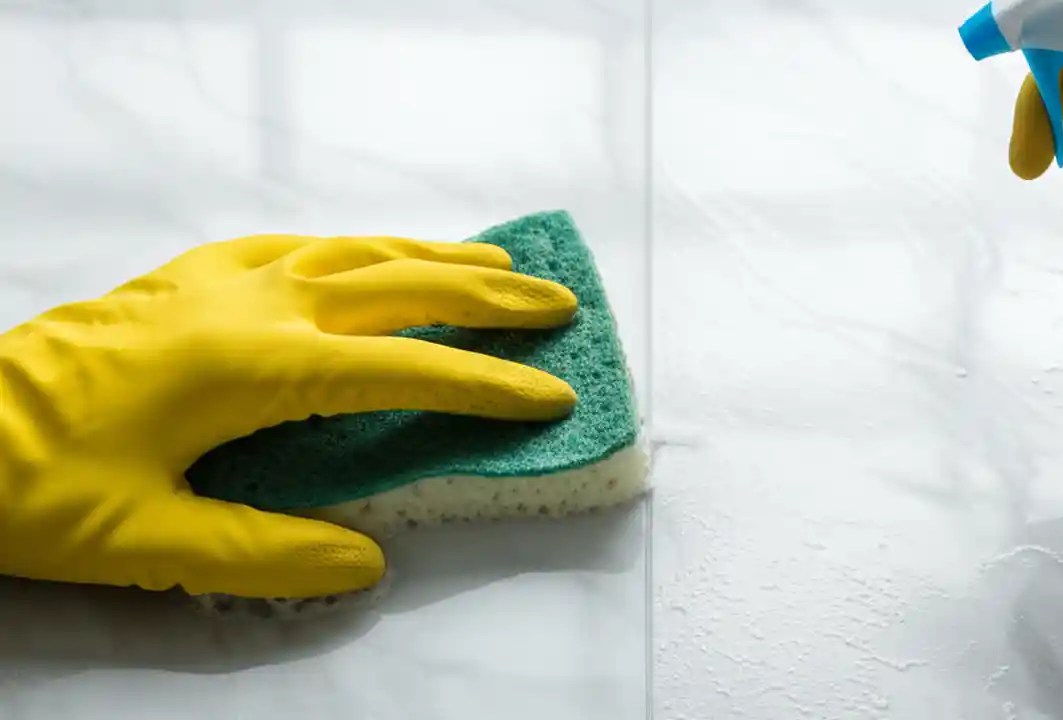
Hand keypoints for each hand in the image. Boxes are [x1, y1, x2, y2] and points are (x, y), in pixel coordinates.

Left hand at [0, 233, 577, 598]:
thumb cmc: (38, 486)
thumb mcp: (150, 544)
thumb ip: (268, 552)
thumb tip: (366, 562)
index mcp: (254, 364)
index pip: (401, 368)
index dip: (486, 383)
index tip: (554, 391)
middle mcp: (251, 302)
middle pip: (398, 285)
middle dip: (487, 298)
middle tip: (558, 304)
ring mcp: (219, 277)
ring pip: (355, 249)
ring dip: (436, 256)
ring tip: (498, 266)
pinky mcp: (190, 274)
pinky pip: (302, 243)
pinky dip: (362, 245)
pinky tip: (375, 255)